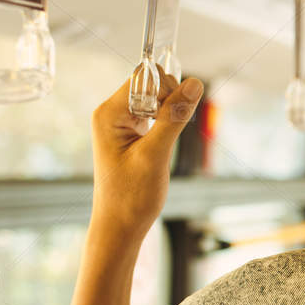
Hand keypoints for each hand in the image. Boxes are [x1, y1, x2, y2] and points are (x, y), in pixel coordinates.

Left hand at [90, 71, 204, 244]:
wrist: (120, 227)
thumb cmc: (131, 197)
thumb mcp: (156, 155)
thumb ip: (174, 117)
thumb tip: (195, 84)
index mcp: (109, 113)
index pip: (144, 77)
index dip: (167, 89)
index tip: (173, 117)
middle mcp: (110, 112)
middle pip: (150, 84)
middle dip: (169, 101)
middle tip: (168, 134)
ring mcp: (119, 122)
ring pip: (154, 98)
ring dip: (168, 114)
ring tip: (164, 143)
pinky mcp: (129, 133)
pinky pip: (153, 113)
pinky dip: (165, 123)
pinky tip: (162, 144)